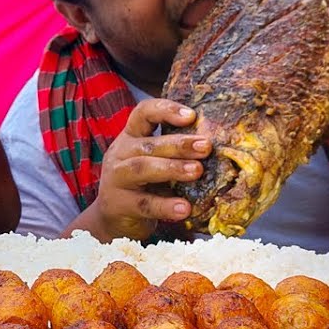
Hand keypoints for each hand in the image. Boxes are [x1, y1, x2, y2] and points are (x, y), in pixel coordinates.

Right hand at [80, 99, 209, 241]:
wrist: (114, 219)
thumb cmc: (142, 185)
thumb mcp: (154, 161)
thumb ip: (173, 152)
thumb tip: (213, 143)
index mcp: (131, 136)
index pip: (143, 113)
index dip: (166, 110)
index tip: (192, 116)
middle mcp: (120, 152)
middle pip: (149, 143)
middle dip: (179, 144)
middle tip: (206, 146)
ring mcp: (116, 178)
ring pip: (142, 168)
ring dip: (172, 168)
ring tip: (197, 171)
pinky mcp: (118, 204)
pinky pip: (143, 203)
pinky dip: (165, 206)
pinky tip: (184, 208)